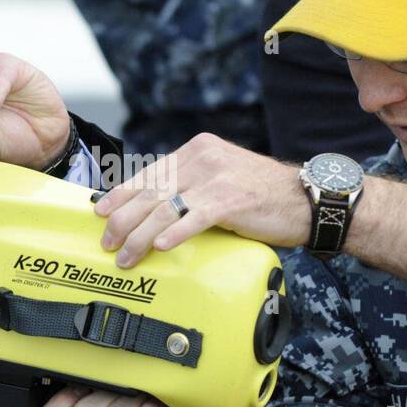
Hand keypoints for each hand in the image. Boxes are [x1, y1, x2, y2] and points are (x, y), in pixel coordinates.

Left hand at [93, 132, 311, 267]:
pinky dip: (172, 235)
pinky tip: (158, 248)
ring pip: (164, 209)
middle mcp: (203, 158)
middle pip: (150, 192)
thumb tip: (153, 207)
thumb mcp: (221, 177)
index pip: (149, 173)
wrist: (305, 199)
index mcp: (197, 149)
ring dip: (139, 237)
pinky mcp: (230, 201)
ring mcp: (216, 178)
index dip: (121, 194)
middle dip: (123, 220)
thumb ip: (191, 183)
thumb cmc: (262, 195)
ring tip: (126, 256)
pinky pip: (192, 219)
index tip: (101, 212)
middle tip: (107, 242)